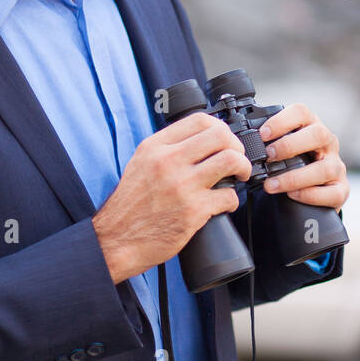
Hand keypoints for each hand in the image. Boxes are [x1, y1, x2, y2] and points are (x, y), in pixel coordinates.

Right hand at [92, 113, 250, 283]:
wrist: (116, 240)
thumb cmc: (131, 205)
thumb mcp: (141, 164)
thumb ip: (167, 149)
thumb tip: (200, 140)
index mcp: (156, 147)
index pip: (200, 120)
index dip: (220, 128)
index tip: (224, 140)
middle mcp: (168, 161)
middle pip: (220, 136)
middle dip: (236, 146)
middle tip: (237, 159)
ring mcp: (182, 185)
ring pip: (230, 160)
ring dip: (243, 168)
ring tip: (239, 176)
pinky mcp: (193, 211)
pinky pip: (229, 196)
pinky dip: (232, 200)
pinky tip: (224, 203)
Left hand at [258, 103, 349, 210]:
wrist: (305, 194)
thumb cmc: (288, 166)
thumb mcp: (280, 149)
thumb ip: (266, 142)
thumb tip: (238, 138)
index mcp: (311, 127)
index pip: (302, 113)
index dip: (282, 121)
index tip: (262, 134)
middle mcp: (327, 143)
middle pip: (319, 134)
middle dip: (290, 145)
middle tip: (268, 156)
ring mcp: (337, 167)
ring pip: (325, 168)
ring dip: (295, 177)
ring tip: (271, 185)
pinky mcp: (340, 190)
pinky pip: (333, 193)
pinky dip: (311, 195)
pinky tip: (293, 195)